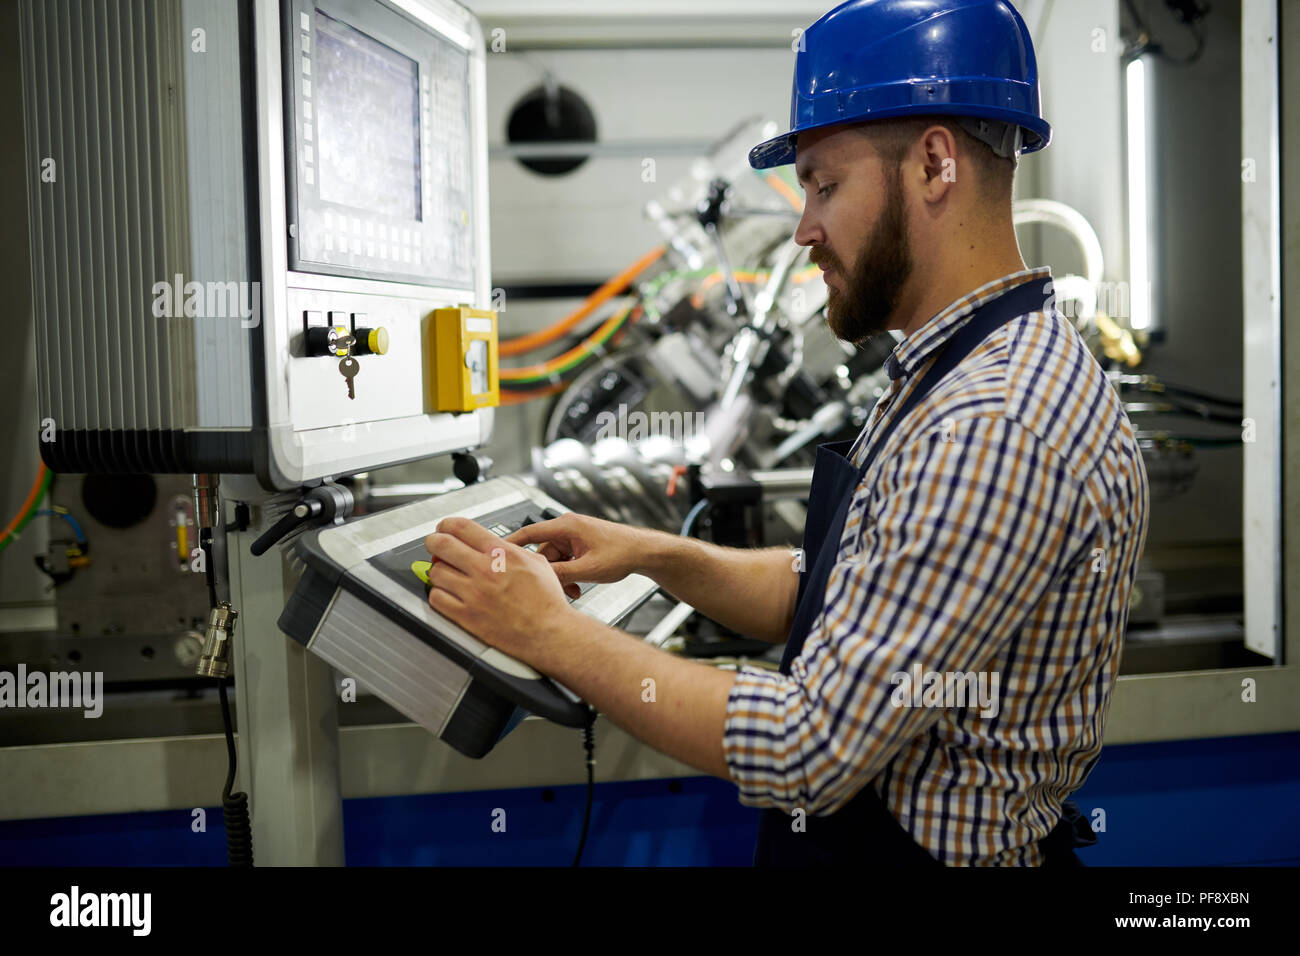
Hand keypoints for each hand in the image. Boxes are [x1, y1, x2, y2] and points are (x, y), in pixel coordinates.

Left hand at [424, 516, 575, 663]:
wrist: (550, 633)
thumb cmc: (547, 601)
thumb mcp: (536, 562)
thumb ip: (510, 550)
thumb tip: (492, 545)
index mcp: (501, 553)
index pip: (461, 527)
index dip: (446, 525)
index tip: (444, 529)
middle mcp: (484, 570)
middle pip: (441, 544)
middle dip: (434, 542)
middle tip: (435, 546)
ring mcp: (473, 594)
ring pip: (435, 572)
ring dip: (438, 571)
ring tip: (446, 575)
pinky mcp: (466, 616)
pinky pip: (436, 598)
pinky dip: (438, 594)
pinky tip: (448, 594)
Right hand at [505, 512, 647, 599]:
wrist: (644, 552)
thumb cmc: (623, 553)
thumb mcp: (588, 569)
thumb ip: (561, 574)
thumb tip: (540, 580)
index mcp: (567, 526)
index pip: (529, 533)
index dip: (510, 545)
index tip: (494, 553)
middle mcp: (568, 528)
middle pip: (543, 553)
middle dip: (549, 573)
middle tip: (560, 589)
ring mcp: (574, 536)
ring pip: (555, 560)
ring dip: (561, 576)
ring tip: (575, 590)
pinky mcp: (580, 545)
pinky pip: (565, 560)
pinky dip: (569, 573)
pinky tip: (579, 585)